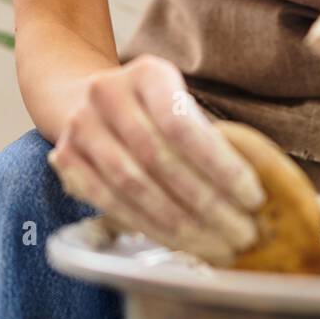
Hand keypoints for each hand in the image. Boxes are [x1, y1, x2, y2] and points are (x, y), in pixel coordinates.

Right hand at [47, 54, 266, 261]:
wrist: (82, 97)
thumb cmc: (149, 106)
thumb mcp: (178, 100)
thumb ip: (208, 134)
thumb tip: (253, 192)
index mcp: (147, 73)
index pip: (183, 125)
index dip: (220, 166)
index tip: (252, 198)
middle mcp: (107, 94)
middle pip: (160, 160)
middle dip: (207, 204)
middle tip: (243, 234)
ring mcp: (82, 127)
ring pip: (134, 187)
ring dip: (181, 224)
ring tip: (218, 245)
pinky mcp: (66, 158)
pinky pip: (110, 202)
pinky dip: (148, 226)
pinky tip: (180, 241)